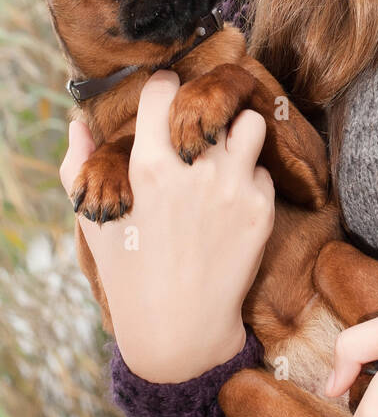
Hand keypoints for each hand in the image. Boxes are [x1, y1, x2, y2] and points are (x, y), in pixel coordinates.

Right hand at [59, 69, 275, 382]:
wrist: (180, 327)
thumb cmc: (129, 272)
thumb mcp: (93, 220)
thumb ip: (80, 166)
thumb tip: (77, 123)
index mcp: (149, 165)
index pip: (164, 89)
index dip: (164, 89)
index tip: (166, 98)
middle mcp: (195, 169)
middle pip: (211, 101)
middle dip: (203, 110)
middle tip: (198, 126)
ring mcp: (233, 187)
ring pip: (250, 125)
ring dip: (237, 134)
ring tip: (223, 154)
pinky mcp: (262, 208)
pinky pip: (263, 170)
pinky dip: (250, 178)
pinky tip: (232, 199)